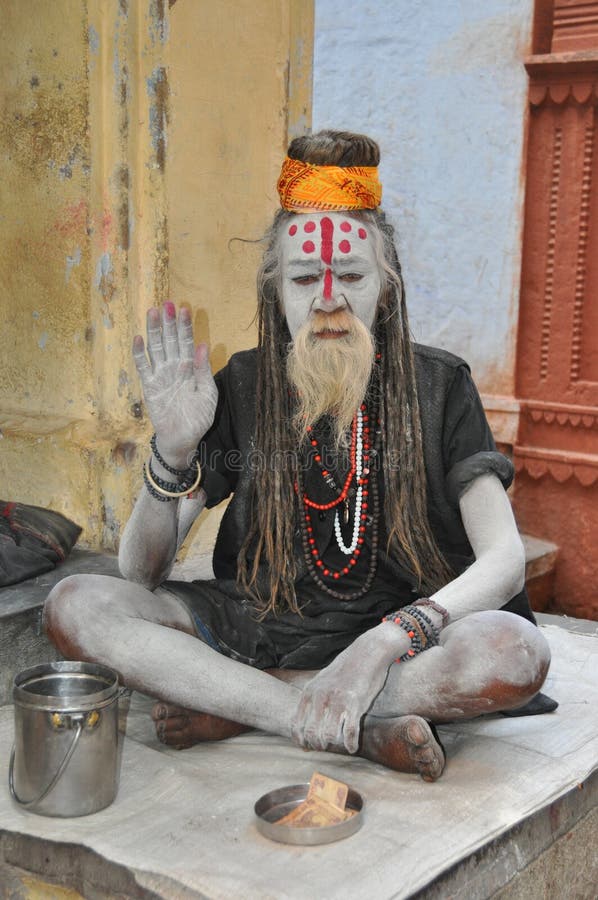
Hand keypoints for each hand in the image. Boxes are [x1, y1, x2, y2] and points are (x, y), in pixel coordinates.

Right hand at [133, 303, 217, 466]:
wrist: (183, 440)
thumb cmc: (198, 418)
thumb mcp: (208, 394)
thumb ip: (203, 370)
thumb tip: (204, 345)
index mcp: (190, 368)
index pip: (187, 342)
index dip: (185, 327)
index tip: (185, 309)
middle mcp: (174, 368)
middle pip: (170, 340)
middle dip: (169, 323)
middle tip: (168, 304)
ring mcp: (160, 376)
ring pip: (156, 348)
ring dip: (154, 330)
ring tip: (153, 312)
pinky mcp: (149, 387)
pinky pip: (143, 367)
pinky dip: (140, 353)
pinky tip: (139, 338)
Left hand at [291, 628, 400, 753]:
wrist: (367, 652)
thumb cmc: (346, 670)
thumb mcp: (322, 681)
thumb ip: (313, 699)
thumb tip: (306, 721)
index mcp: (310, 692)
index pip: (296, 725)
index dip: (301, 740)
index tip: (308, 746)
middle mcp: (320, 697)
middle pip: (311, 734)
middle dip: (318, 745)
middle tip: (326, 746)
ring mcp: (337, 700)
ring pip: (329, 736)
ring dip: (333, 745)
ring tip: (339, 744)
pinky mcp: (355, 703)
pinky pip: (349, 733)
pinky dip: (350, 744)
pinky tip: (352, 747)